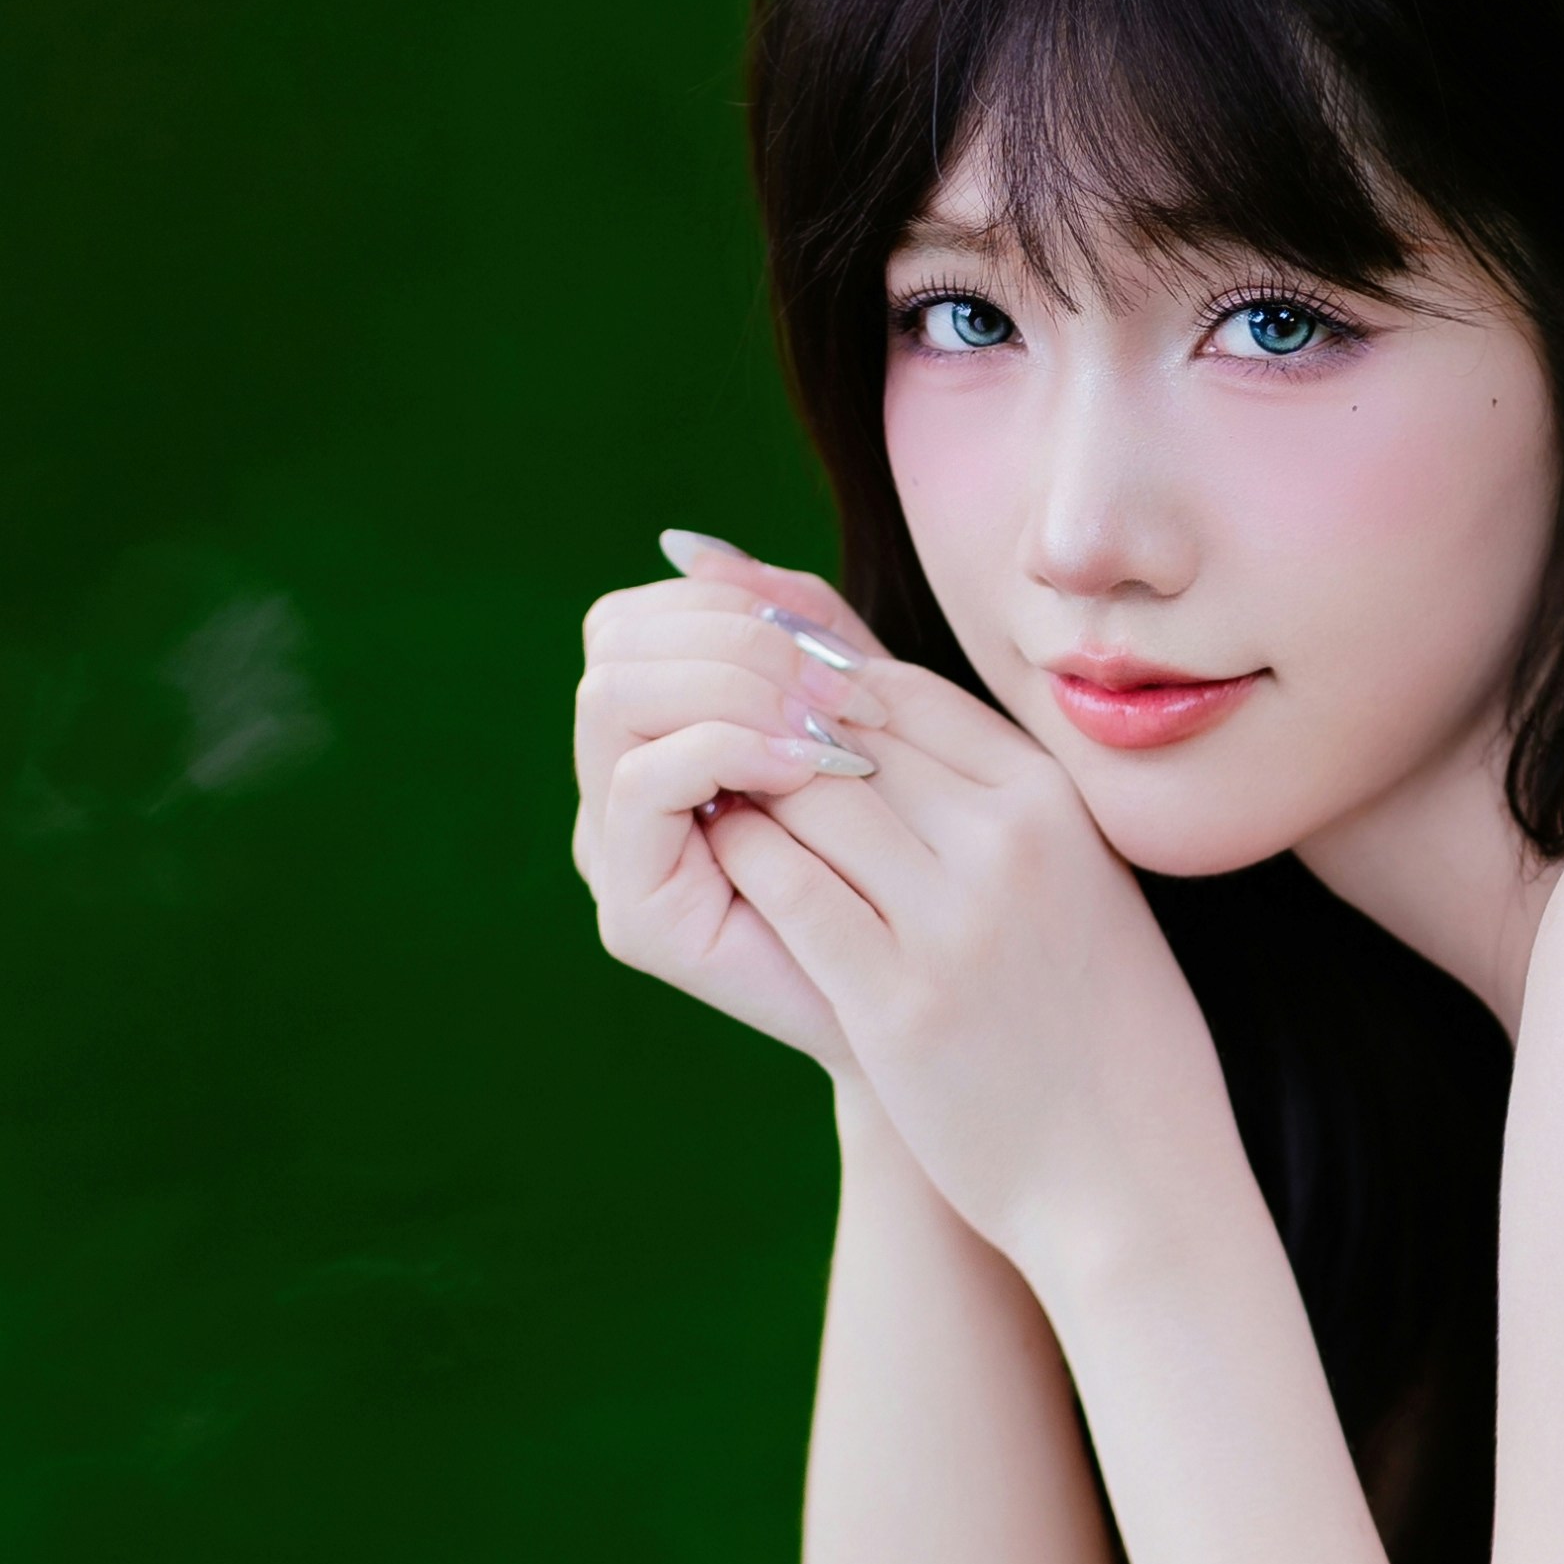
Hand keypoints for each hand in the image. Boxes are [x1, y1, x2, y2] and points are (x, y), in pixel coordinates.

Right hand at [573, 528, 893, 1077]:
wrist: (949, 1022)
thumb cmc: (914, 869)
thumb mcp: (860, 726)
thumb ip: (798, 638)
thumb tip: (693, 542)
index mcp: (662, 736)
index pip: (640, 617)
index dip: (726, 600)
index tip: (836, 644)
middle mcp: (620, 791)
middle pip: (614, 643)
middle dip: (733, 637)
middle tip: (841, 683)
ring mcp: (616, 853)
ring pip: (614, 697)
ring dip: (731, 684)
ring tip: (829, 722)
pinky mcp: (634, 914)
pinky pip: (641, 781)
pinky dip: (726, 748)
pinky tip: (811, 766)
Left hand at [703, 648, 1240, 1289]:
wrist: (1134, 1180)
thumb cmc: (1108, 1035)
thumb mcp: (1090, 887)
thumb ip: (1012, 809)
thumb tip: (904, 733)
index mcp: (1057, 805)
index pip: (907, 694)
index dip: (827, 698)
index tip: (783, 721)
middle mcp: (1011, 844)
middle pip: (848, 735)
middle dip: (774, 739)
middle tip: (720, 753)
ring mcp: (955, 921)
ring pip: (808, 798)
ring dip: (749, 795)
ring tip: (716, 806)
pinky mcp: (898, 1000)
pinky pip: (791, 890)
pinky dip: (745, 864)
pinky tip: (724, 869)